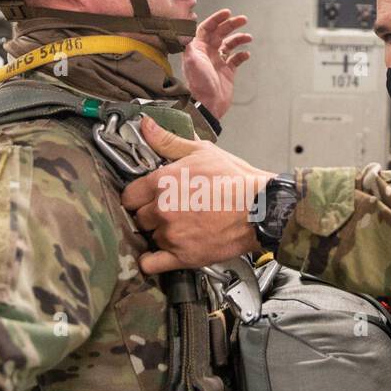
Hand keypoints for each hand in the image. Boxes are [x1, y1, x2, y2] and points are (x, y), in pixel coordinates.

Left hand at [120, 117, 272, 274]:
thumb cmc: (235, 180)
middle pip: (139, 217)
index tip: (147, 198)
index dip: (138, 197)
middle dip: (150, 215)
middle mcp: (162, 209)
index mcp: (162, 182)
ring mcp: (171, 234)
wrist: (261, 208)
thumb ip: (168, 141)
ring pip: (149, 237)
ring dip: (159, 234)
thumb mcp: (202, 152)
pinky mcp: (183, 256)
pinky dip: (151, 261)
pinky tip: (161, 254)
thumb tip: (145, 125)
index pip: (129, 195)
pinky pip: (151, 264)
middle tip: (168, 212)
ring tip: (178, 228)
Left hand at [181, 9, 250, 120]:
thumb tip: (184, 26)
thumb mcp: (192, 61)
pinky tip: (246, 55)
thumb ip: (188, 43)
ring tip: (248, 37)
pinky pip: (236, 60)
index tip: (228, 13)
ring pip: (229, 45)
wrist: (207, 104)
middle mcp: (207, 53)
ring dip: (239, 39)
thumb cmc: (198, 83)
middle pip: (220, 33)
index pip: (207, 28)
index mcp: (198, 48)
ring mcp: (218, 62)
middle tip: (243, 20)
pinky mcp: (227, 72)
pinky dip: (242, 55)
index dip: (217, 19)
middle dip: (231, 25)